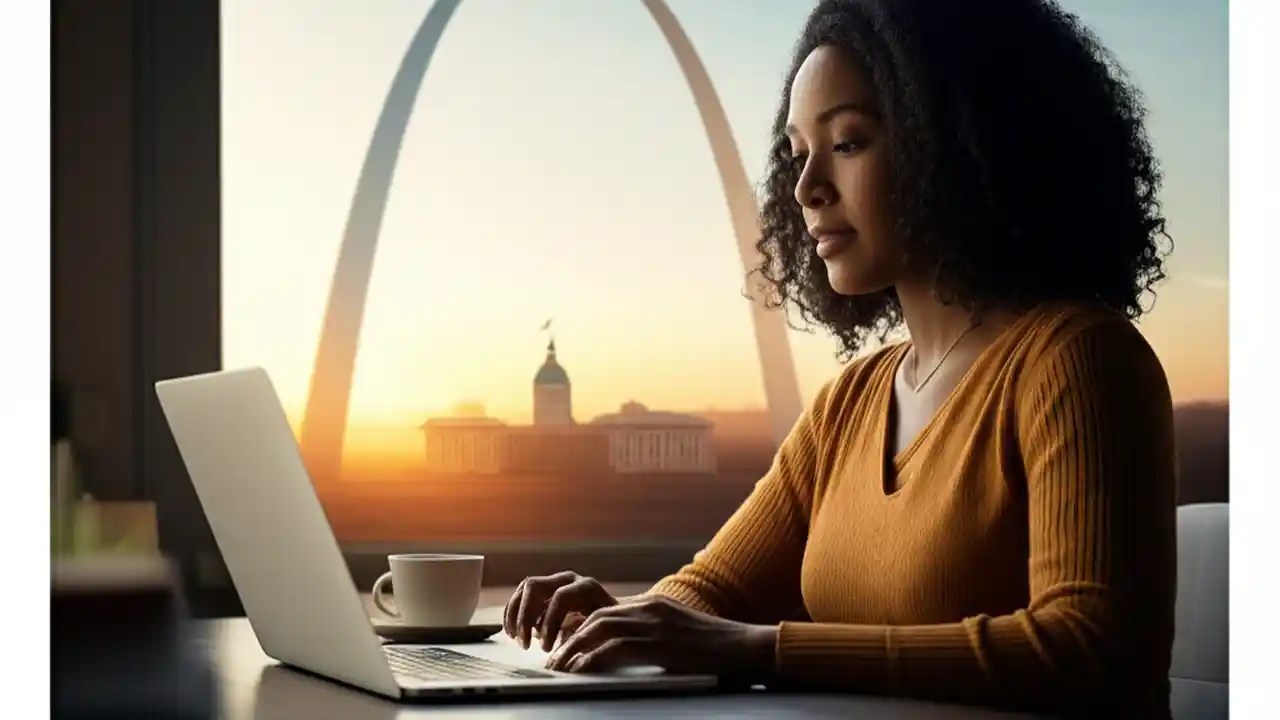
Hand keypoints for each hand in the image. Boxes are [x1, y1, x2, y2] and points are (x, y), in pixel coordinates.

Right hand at [503, 571, 618, 650]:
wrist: (614, 621)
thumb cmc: (609, 632)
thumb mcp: (602, 636)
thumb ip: (582, 641)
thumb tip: (561, 655)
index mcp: (586, 588)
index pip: (560, 598)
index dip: (550, 623)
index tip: (546, 649)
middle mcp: (569, 579)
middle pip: (536, 587)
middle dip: (526, 617)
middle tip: (525, 644)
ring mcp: (555, 581)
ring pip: (525, 589)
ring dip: (516, 614)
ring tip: (515, 638)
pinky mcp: (544, 589)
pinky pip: (521, 594)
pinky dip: (513, 612)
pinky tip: (512, 632)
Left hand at [544, 594, 777, 681]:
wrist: (740, 645)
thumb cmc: (710, 644)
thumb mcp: (676, 628)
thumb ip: (650, 630)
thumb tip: (623, 646)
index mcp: (650, 603)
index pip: (604, 610)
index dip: (579, 628)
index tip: (564, 647)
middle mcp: (648, 608)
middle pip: (595, 618)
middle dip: (569, 639)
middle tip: (554, 660)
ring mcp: (653, 624)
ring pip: (599, 630)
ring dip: (574, 650)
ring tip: (559, 668)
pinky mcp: (659, 643)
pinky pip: (616, 649)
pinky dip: (594, 659)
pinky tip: (582, 672)